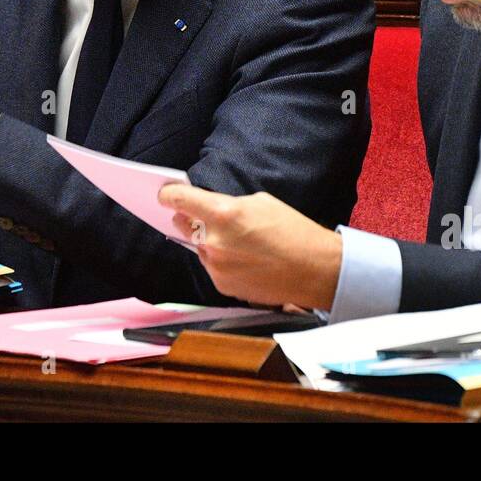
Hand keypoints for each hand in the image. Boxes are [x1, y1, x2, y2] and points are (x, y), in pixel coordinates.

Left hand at [157, 184, 342, 310]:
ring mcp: (216, 267)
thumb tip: (209, 207)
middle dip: (191, 219)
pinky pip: (213, 267)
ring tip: (241, 243)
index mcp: (223, 214)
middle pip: (183, 225)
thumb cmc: (293, 231)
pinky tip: (246, 259)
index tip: (165, 194)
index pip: (180, 200)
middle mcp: (214, 242)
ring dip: (210, 242)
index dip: (170, 195)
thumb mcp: (261, 202)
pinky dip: (222, 261)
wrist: (315, 269)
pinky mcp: (222, 286)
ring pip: (200, 247)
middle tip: (205, 216)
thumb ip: (229, 203)